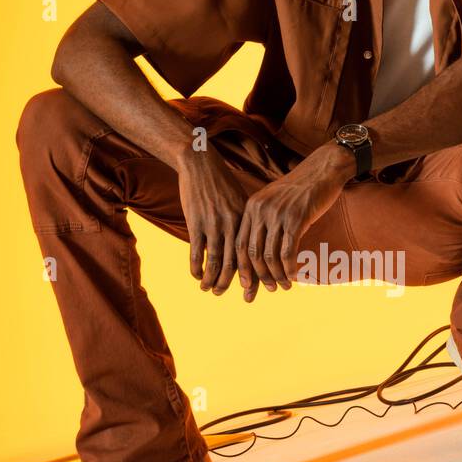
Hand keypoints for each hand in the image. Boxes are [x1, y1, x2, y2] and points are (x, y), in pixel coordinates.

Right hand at [176, 150, 249, 294]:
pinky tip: (196, 276)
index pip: (255, 252)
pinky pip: (198, 251)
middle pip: (240, 260)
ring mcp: (214, 224)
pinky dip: (197, 267)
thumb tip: (254, 242)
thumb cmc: (221, 183)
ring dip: (215, 279)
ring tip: (212, 291)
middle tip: (246, 298)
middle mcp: (233, 224)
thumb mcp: (240, 200)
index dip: (261, 272)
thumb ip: (246, 221)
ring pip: (217, 260)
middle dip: (243, 282)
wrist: (200, 163)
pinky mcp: (196, 222)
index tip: (265, 289)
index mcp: (247, 219)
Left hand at [235, 144, 353, 301]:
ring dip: (276, 275)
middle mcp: (261, 210)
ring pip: (270, 255)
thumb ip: (264, 219)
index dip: (243, 268)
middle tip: (268, 289)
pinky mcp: (297, 219)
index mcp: (252, 207)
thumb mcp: (274, 199)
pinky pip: (288, 251)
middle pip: (252, 253)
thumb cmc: (301, 188)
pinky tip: (293, 276)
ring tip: (284, 286)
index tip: (246, 284)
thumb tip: (261, 248)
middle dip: (259, 276)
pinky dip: (289, 268)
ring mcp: (278, 214)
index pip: (240, 244)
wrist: (324, 169)